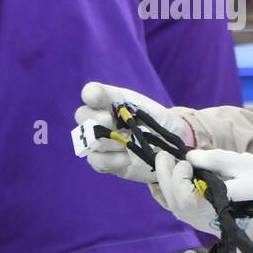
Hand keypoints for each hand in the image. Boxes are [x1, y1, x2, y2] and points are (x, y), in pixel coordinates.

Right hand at [75, 82, 192, 183]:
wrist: (170, 151)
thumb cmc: (163, 126)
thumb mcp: (160, 115)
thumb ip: (144, 113)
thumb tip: (130, 118)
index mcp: (114, 100)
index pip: (94, 92)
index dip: (91, 94)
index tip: (95, 97)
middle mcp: (102, 118)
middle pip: (82, 115)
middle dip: (93, 118)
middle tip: (108, 121)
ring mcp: (100, 140)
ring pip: (87, 139)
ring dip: (107, 142)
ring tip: (128, 144)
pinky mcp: (103, 160)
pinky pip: (96, 160)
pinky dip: (111, 160)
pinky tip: (127, 158)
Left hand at [153, 149, 252, 238]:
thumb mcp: (243, 164)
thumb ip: (214, 160)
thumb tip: (190, 156)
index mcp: (217, 207)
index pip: (183, 198)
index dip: (178, 177)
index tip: (187, 161)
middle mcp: (209, 220)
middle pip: (175, 204)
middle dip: (165, 178)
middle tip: (163, 156)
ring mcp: (209, 224)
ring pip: (179, 210)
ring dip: (170, 187)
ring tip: (168, 165)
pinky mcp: (213, 223)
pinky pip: (188, 211)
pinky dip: (179, 195)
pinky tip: (180, 179)